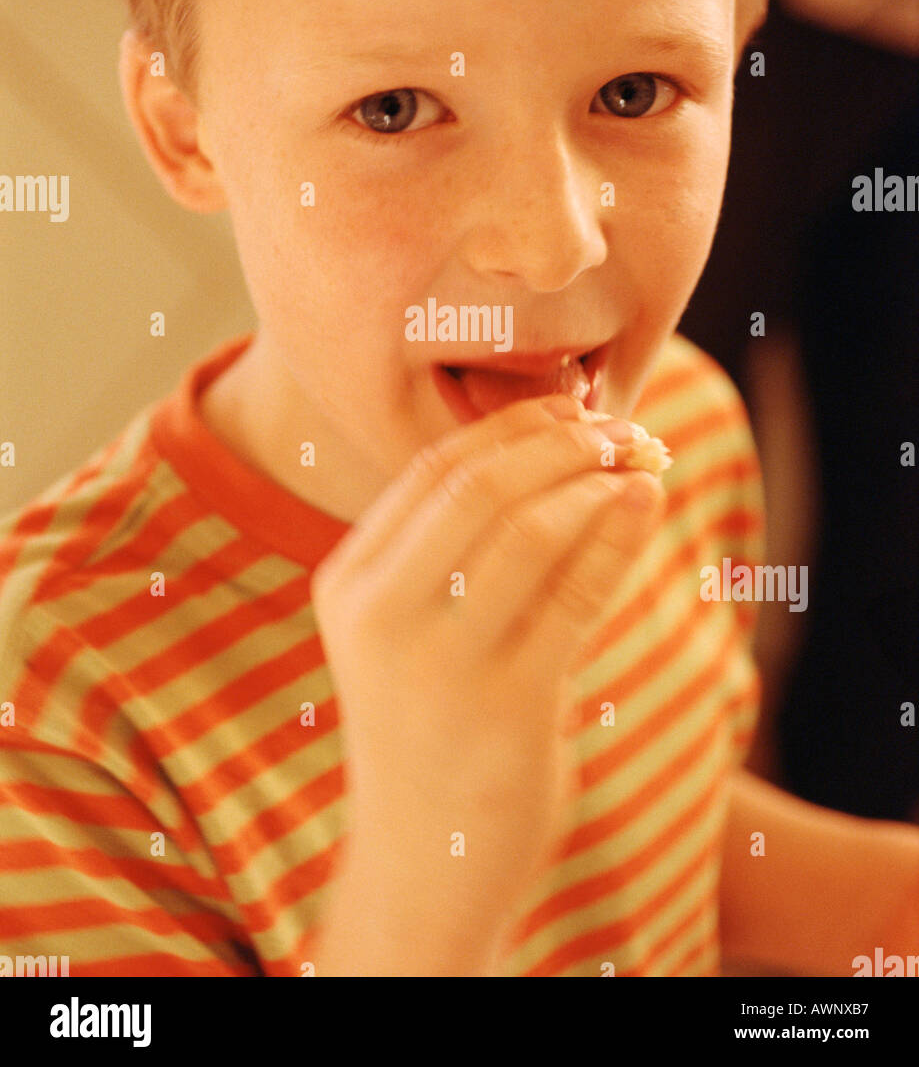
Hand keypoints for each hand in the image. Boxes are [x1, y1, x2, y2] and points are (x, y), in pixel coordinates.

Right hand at [311, 393, 665, 948]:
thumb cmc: (431, 725)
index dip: (515, 425)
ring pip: (531, 527)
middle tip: (621, 429)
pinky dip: (619, 534)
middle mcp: (380, 612)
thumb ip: (457, 546)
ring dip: (598, 479)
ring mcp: (439, 661)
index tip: (573, 408)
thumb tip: (555, 445)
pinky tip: (646, 506)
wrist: (423, 859)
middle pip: (480, 482)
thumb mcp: (411, 629)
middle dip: (563, 440)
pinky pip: (576, 591)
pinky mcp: (505, 705)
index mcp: (348, 581)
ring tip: (643, 462)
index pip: (434, 467)